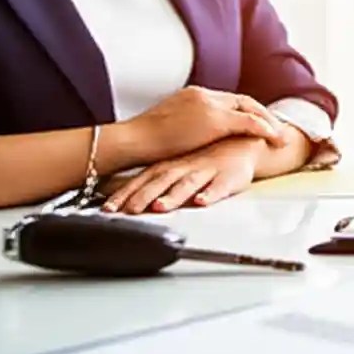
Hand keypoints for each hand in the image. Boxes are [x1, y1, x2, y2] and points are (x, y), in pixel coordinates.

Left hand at [103, 137, 265, 213]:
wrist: (244, 142)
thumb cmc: (210, 156)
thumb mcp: (181, 163)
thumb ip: (157, 179)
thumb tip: (127, 195)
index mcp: (171, 165)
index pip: (143, 180)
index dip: (125, 194)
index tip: (108, 209)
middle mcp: (185, 167)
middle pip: (161, 183)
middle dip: (143, 197)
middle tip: (129, 211)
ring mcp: (207, 171)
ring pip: (187, 184)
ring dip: (173, 196)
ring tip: (160, 207)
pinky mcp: (230, 176)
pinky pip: (220, 186)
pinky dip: (210, 193)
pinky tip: (202, 202)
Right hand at [110, 87, 286, 166]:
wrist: (133, 140)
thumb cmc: (144, 142)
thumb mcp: (168, 128)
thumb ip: (186, 127)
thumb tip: (193, 139)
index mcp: (193, 95)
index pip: (229, 99)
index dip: (246, 111)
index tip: (259, 122)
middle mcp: (204, 95)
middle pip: (244, 101)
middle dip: (263, 115)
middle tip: (278, 129)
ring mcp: (210, 105)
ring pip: (250, 109)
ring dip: (269, 123)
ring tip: (282, 137)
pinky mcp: (214, 120)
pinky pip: (249, 122)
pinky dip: (266, 130)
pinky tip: (276, 140)